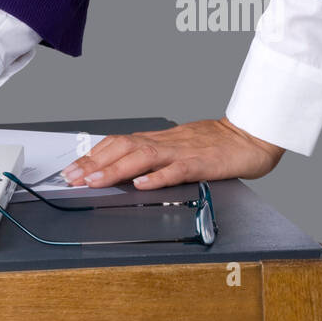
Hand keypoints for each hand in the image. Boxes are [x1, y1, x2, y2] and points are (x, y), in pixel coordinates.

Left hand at [61, 116, 285, 190]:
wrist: (249, 136)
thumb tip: (128, 171)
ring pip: (142, 157)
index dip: (93, 155)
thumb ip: (156, 157)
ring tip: (95, 180)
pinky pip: (176, 170)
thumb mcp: (179, 147)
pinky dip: (157, 177)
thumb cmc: (216, 144)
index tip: (72, 169)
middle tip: (72, 177)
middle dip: (94, 163)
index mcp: (158, 140)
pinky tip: (141, 184)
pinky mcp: (201, 163)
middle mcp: (165, 142)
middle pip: (122, 148)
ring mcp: (182, 152)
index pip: (118, 143)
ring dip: (115, 169)